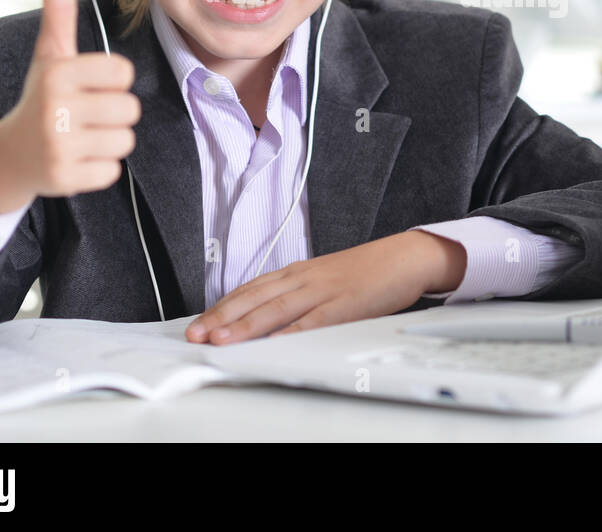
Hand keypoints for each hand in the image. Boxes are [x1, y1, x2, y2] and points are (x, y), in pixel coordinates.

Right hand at [0, 0, 139, 203]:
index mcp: (57, 73)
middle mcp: (54, 108)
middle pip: (130, 109)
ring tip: (83, 136)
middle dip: (115, 113)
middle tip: (87, 115)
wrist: (11, 154)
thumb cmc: (42, 97)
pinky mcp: (63, 179)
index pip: (123, 72)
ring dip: (110, 141)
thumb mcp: (50, 56)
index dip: (113, 80)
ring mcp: (58, 146)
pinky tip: (77, 159)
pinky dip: (100, 168)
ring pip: (125, 141)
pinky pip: (113, 172)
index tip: (91, 85)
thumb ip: (58, 14)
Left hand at [185, 230, 466, 343]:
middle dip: (222, 317)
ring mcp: (323, 290)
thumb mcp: (325, 278)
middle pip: (255, 298)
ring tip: (221, 340)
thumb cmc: (366, 271)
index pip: (250, 289)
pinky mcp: (344, 304)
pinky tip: (272, 344)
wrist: (404, 256)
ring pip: (276, 308)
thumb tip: (268, 318)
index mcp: (298, 272)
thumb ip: (298, 295)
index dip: (222, 307)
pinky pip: (312, 321)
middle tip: (197, 334)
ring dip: (245, 325)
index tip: (199, 322)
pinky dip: (289, 333)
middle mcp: (304, 278)